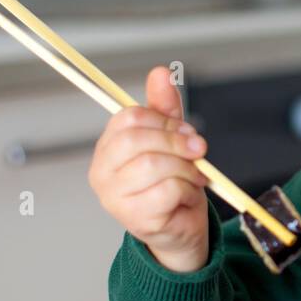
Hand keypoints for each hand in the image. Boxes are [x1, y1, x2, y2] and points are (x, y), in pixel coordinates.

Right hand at [87, 66, 211, 272]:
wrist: (182, 228)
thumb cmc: (173, 182)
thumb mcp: (171, 140)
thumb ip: (164, 109)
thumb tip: (161, 72)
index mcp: (107, 148)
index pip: (128, 118)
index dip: (164, 120)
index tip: (187, 131)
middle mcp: (102, 172)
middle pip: (137, 140)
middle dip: (176, 141)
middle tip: (198, 150)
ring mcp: (114, 198)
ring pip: (154, 165)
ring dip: (186, 169)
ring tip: (194, 177)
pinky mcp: (135, 218)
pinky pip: (168, 190)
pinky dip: (188, 189)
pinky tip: (188, 196)